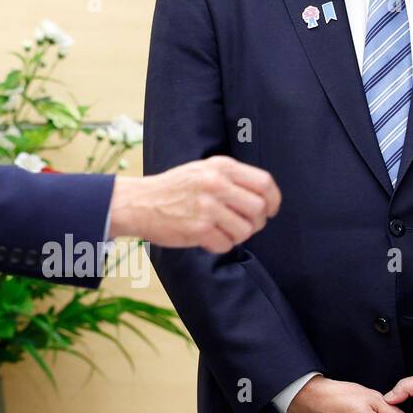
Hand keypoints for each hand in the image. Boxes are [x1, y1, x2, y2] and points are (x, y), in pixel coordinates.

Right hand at [109, 156, 279, 251]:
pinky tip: (208, 238)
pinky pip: (227, 245)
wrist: (139, 202)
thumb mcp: (204, 170)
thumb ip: (232, 178)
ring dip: (238, 235)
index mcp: (221, 166)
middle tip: (244, 225)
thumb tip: (264, 199)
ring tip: (222, 231)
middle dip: (257, 222)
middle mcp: (216, 184)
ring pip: (246, 230)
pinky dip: (221, 245)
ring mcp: (207, 207)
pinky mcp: (199, 229)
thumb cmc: (174, 188)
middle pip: (259, 209)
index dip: (273, 200)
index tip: (271, 210)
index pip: (264, 183)